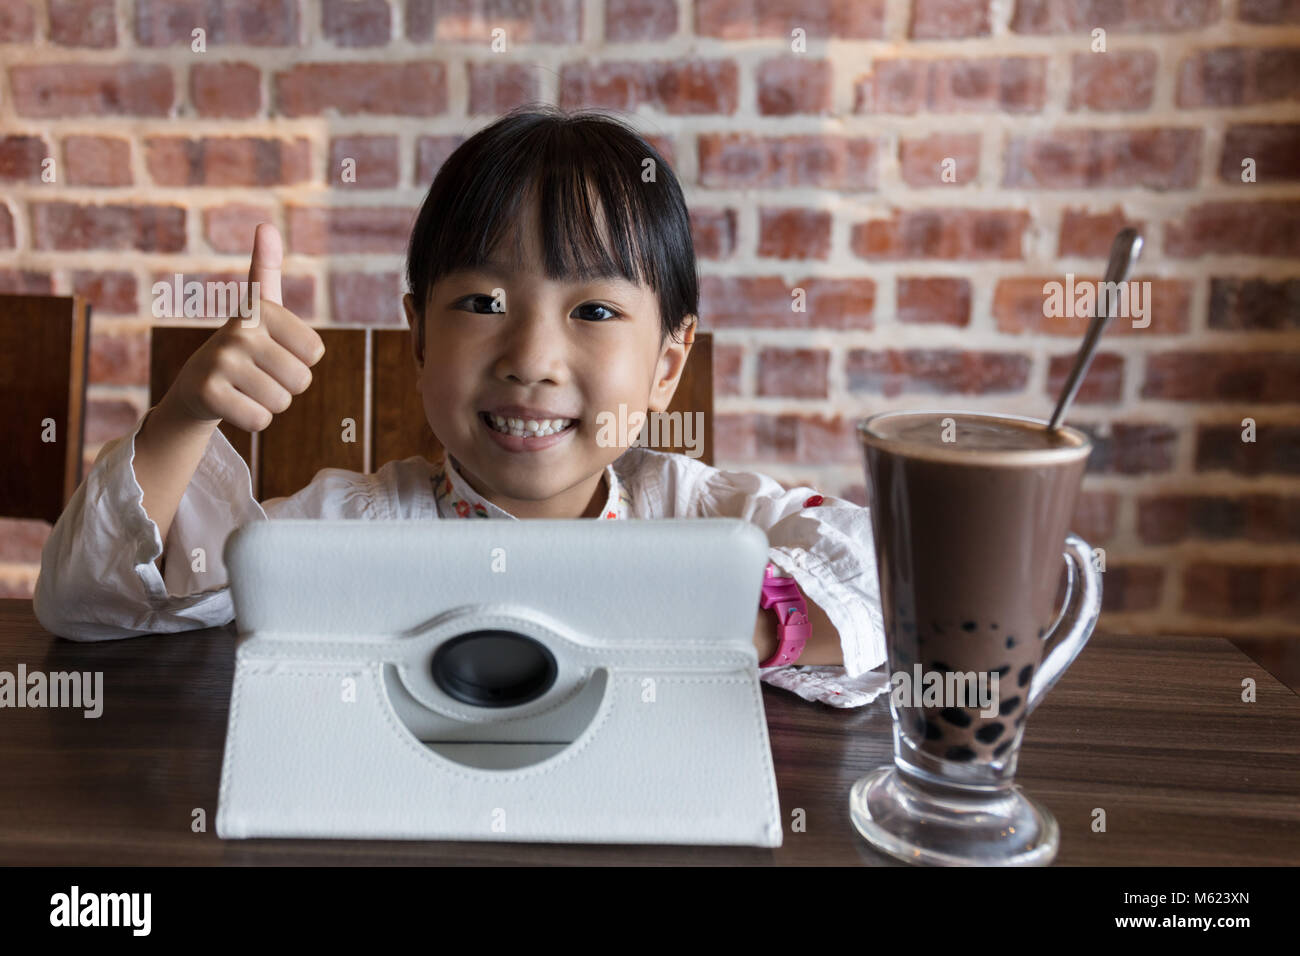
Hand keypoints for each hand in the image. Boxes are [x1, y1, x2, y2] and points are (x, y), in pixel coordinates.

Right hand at [160, 223, 325, 431]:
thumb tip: (265, 225)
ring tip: (246, 387)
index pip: (315, 353)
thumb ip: (266, 269)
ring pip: (281, 402)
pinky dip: (253, 419)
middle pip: (301, 380)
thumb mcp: (258, 309)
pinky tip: (234, 403)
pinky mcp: (209, 393)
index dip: (300, 360)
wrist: (197, 385)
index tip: (273, 350)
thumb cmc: (242, 346)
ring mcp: (221, 361)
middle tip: (259, 374)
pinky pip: (260, 420)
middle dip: (286, 386)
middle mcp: (239, 331)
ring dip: (269, 403)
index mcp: (260, 310)